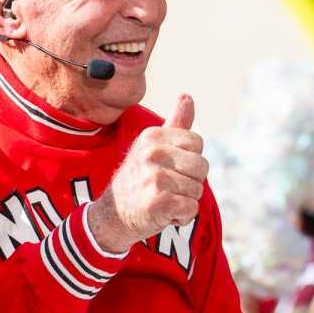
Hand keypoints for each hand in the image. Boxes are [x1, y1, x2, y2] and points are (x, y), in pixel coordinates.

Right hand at [89, 94, 206, 252]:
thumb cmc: (138, 178)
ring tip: (163, 199)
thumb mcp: (151, 147)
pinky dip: (181, 216)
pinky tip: (164, 213)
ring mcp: (154, 177)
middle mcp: (152, 153)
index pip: (197, 143)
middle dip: (190, 182)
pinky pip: (191, 208)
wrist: (111, 213)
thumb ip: (175, 123)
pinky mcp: (158, 202)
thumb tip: (187, 96)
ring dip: (185, 200)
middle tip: (166, 187)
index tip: (169, 167)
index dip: (189, 160)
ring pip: (197, 190)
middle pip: (202, 166)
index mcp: (152, 137)